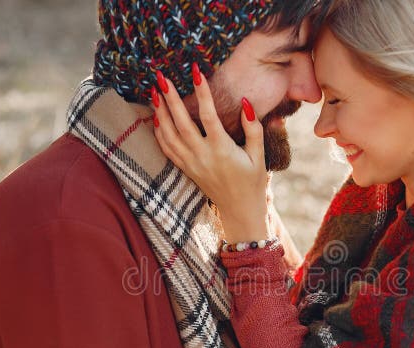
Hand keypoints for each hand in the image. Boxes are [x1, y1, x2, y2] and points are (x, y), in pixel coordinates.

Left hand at [152, 69, 269, 242]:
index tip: (195, 72)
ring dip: (160, 112)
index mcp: (222, 150)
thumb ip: (253, 128)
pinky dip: (159, 132)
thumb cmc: (253, 180)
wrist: (240, 209)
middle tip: (160, 77)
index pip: (208, 116)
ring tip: (154, 92)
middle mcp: (203, 156)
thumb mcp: (259, 155)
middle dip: (169, 98)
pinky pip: (167, 149)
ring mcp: (191, 164)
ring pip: (169, 135)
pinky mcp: (186, 169)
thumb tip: (245, 102)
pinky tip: (156, 117)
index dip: (201, 93)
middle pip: (181, 123)